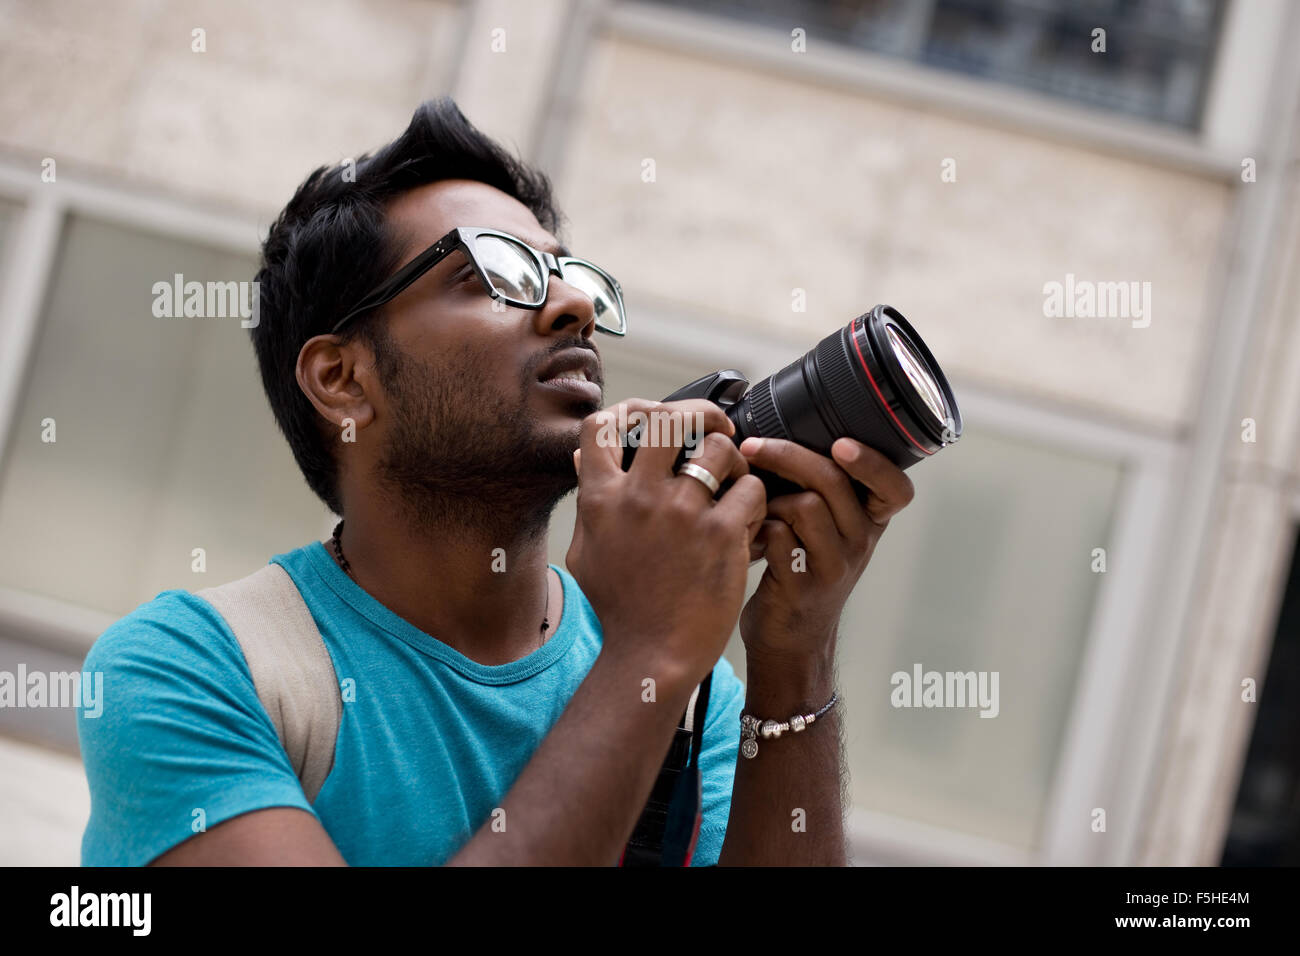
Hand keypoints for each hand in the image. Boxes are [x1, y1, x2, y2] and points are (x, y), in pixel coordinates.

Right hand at [566, 399, 767, 690]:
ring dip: (734, 462)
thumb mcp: (586, 553)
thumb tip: (583, 459)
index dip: (632, 409)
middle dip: (699, 415)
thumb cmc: (620, 611)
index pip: (602, 425)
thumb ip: (589, 503)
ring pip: (720, 448)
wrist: (650, 658)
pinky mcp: (722, 534)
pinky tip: (748, 523)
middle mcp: (639, 497)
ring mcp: (681, 513)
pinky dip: (755, 501)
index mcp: (601, 499)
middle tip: (716, 429)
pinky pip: (750, 489)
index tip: (656, 415)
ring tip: (735, 486)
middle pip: (669, 419)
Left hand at [737, 437, 914, 664]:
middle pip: (832, 480)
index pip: (895, 488)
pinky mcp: (803, 585)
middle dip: (786, 454)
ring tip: (755, 505)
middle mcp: (861, 541)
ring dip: (769, 497)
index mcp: (871, 521)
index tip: (842, 443)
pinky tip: (749, 532)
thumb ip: (823, 490)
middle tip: (752, 446)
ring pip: (804, 505)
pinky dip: (756, 525)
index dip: (873, 462)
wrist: (791, 638)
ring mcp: (835, 565)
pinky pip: (777, 535)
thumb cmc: (801, 569)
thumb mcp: (829, 531)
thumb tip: (780, 431)